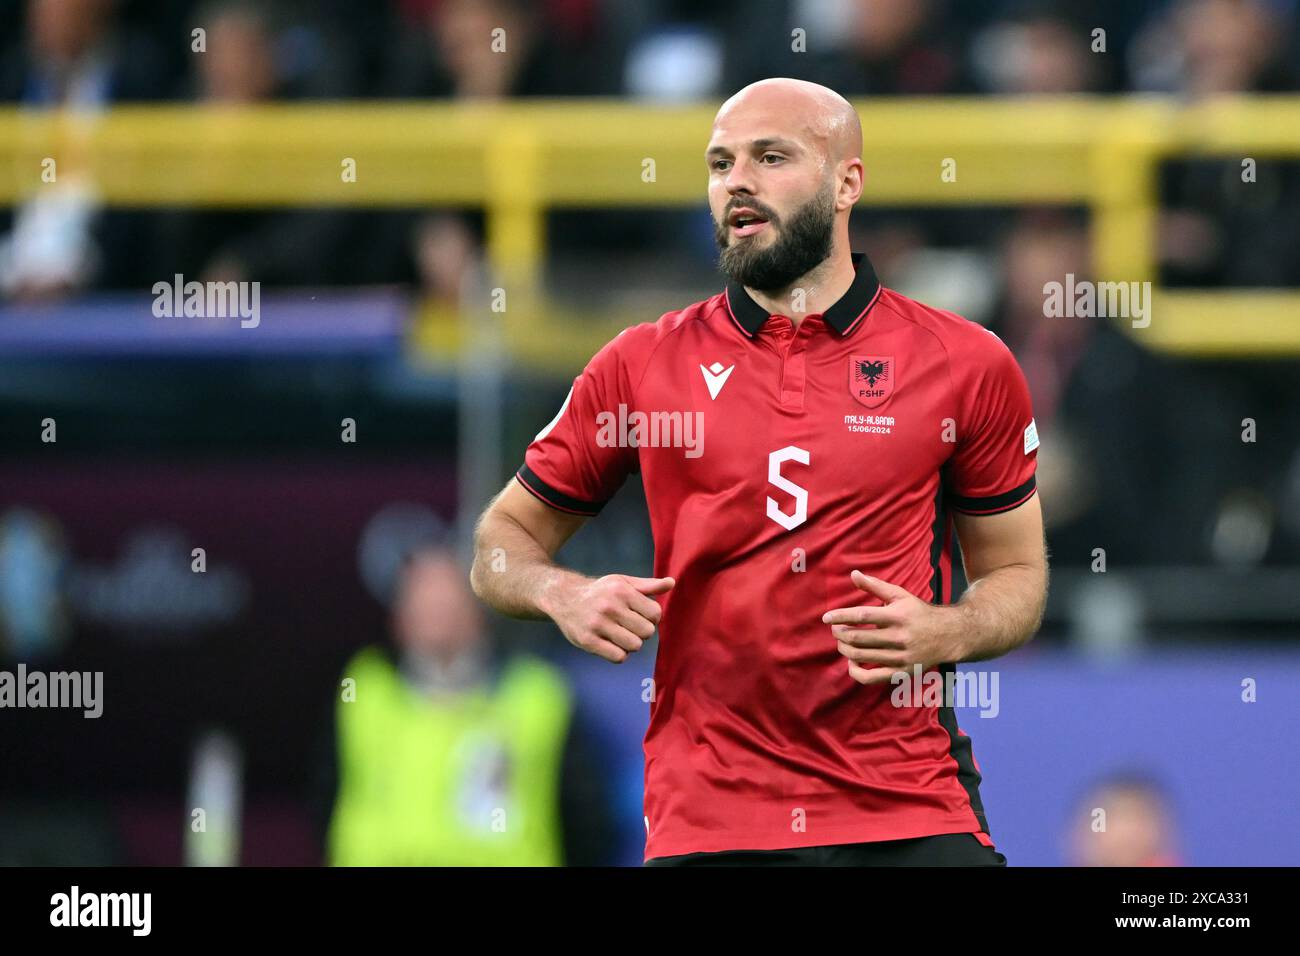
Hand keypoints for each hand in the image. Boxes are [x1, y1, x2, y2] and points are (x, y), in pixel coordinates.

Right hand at [545, 573, 673, 662]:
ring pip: (634, 646)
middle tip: (630, 627)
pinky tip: (611, 644)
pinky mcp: (588, 641)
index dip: (652, 617)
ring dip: (631, 644)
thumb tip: (672, 583)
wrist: (563, 598)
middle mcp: (610, 607)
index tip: (640, 615)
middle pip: (647, 632)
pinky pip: (618, 657)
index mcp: (622, 591)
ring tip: (621, 635)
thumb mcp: (622, 583)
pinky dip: (619, 654)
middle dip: (642, 632)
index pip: (655, 613)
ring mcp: (598, 625)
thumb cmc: (600, 591)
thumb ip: (648, 585)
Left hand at [822, 570, 964, 685]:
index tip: (826, 618)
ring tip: (842, 642)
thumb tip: (853, 574)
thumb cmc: (919, 613)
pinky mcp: (901, 672)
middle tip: (835, 630)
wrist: (949, 636)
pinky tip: (852, 663)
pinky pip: (872, 677)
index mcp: (897, 616)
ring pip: (862, 656)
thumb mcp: (900, 595)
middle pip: (859, 638)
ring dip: (845, 649)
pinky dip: (855, 672)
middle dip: (841, 634)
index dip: (841, 616)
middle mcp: (899, 637)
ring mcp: (900, 657)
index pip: (862, 615)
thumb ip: (875, 586)